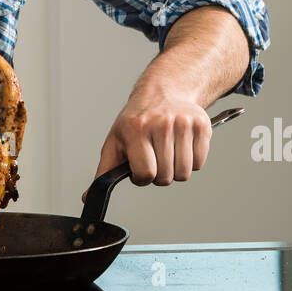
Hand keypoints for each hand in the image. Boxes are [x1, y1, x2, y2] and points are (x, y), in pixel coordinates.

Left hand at [82, 95, 212, 199]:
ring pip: (184, 172)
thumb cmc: (135, 121)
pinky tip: (181, 146)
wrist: (161, 92)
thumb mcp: (115, 142)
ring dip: (175, 170)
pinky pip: (199, 162)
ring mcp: (183, 123)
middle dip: (158, 175)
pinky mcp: (201, 125)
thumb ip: (104, 172)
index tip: (139, 168)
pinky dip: (191, 161)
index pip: (146, 173)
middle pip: (166, 177)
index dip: (141, 177)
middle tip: (154, 158)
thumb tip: (89, 197)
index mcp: (136, 129)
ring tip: (167, 152)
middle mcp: (161, 124)